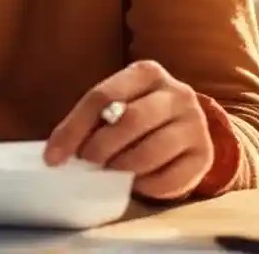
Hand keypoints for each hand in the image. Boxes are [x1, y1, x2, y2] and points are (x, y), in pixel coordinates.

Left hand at [44, 60, 213, 200]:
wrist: (187, 128)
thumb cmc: (140, 116)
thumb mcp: (117, 106)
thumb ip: (92, 120)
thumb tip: (56, 153)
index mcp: (147, 72)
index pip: (103, 96)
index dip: (74, 128)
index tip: (54, 157)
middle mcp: (177, 92)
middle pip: (130, 120)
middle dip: (100, 147)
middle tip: (88, 162)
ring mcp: (195, 123)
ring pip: (150, 151)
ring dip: (122, 167)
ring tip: (112, 170)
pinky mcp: (204, 155)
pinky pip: (169, 178)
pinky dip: (146, 186)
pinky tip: (138, 181)